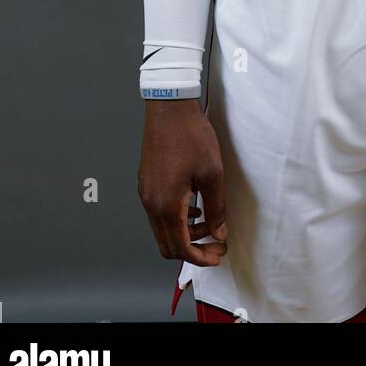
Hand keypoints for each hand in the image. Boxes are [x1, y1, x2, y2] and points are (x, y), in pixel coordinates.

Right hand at [138, 99, 227, 265]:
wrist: (169, 108)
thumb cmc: (190, 135)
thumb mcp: (212, 173)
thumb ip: (216, 207)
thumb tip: (219, 231)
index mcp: (166, 205)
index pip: (181, 247)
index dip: (201, 257)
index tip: (218, 255)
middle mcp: (151, 203)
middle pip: (167, 244)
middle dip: (192, 250)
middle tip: (215, 246)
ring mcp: (146, 193)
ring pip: (162, 229)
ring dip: (185, 234)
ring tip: (209, 225)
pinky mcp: (147, 183)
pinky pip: (159, 212)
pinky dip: (176, 219)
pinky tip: (195, 207)